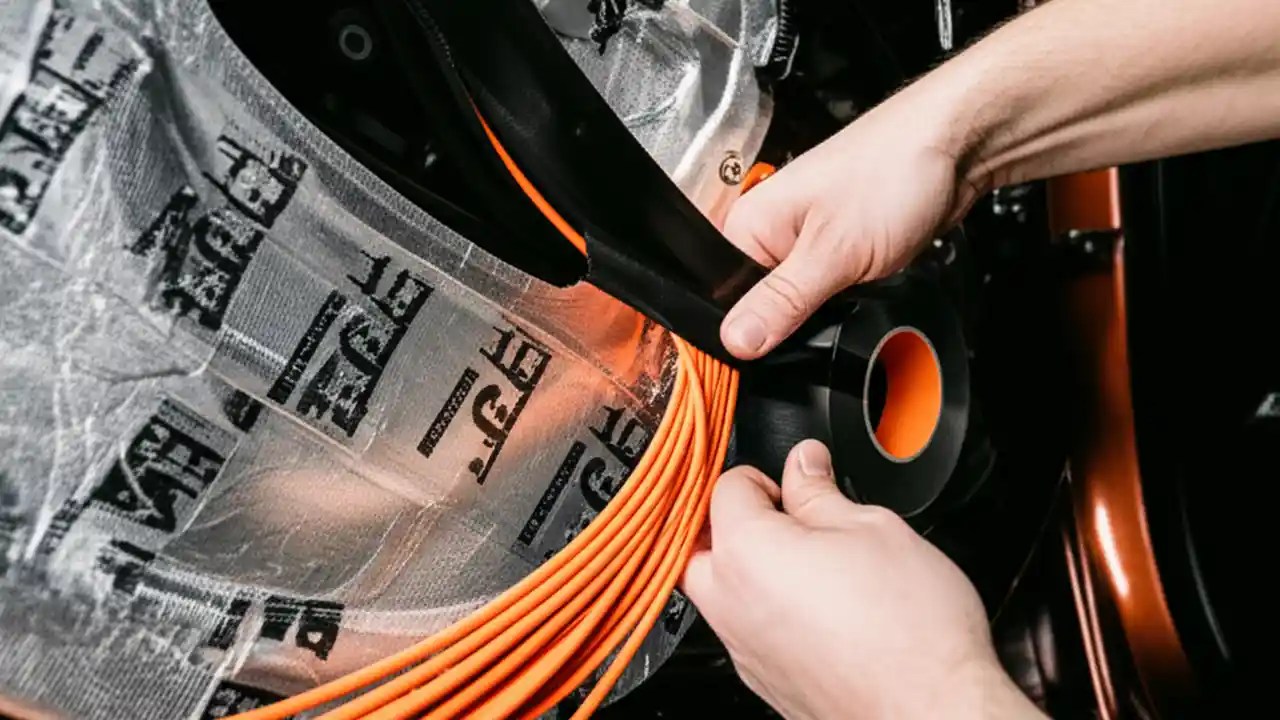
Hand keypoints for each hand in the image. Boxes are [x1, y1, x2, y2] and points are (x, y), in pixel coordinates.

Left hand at [681, 440, 1045, 719]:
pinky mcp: (765, 681)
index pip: (726, 487)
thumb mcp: (872, 528)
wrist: (931, 710)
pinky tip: (815, 605)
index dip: (766, 476)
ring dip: (746, 567)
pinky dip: (764, 610)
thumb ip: (821, 492)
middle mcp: (731, 604)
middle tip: (783, 515)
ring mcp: (744, 649)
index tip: (798, 482)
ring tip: (806, 560)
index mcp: (747, 552)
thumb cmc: (909, 630)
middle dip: (734, 522)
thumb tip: (804, 466)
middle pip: (698, 544)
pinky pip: (745, 630)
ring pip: (718, 592)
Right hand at [719, 88, 981, 359]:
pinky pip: (821, 293)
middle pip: (755, 308)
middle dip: (789, 322)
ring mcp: (800, 242)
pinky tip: (859, 286)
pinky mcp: (832, 251)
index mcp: (745, 226)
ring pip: (792, 304)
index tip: (776, 343)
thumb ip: (782, 301)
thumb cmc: (893, 170)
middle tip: (828, 303)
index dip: (743, 332)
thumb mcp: (833, 251)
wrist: (954, 146)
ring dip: (820, 310)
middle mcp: (766, 232)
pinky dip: (841, 299)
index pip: (720, 301)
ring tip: (848, 286)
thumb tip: (734, 340)